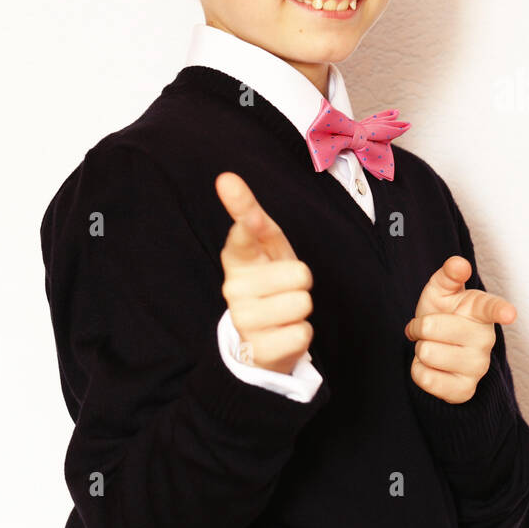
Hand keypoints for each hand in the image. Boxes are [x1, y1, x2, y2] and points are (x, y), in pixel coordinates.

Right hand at [215, 171, 313, 376]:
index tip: (234, 192)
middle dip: (303, 282)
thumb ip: (252, 215)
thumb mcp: (268, 249)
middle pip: (300, 274)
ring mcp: (244, 321)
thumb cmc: (270, 282)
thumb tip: (225, 177)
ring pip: (303, 303)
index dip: (245, 214)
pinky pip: (303, 333)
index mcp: (237, 259)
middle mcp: (234, 289)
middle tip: (286, 289)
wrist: (262, 339)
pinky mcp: (259, 350)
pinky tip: (282, 333)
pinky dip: (301, 334)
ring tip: (284, 312)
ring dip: (302, 308)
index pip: (242, 234)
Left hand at [404, 255, 516, 403]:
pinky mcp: (464, 391)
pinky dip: (418, 370)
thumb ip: (449, 275)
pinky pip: (424, 378)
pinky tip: (433, 367)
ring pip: (426, 353)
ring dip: (420, 349)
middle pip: (431, 328)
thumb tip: (458, 263)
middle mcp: (486, 339)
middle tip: (427, 328)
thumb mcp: (442, 290)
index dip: (501, 310)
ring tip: (433, 347)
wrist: (437, 348)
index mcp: (482, 310)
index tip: (509, 314)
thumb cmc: (442, 314)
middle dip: (419, 327)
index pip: (492, 308)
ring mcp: (478, 367)